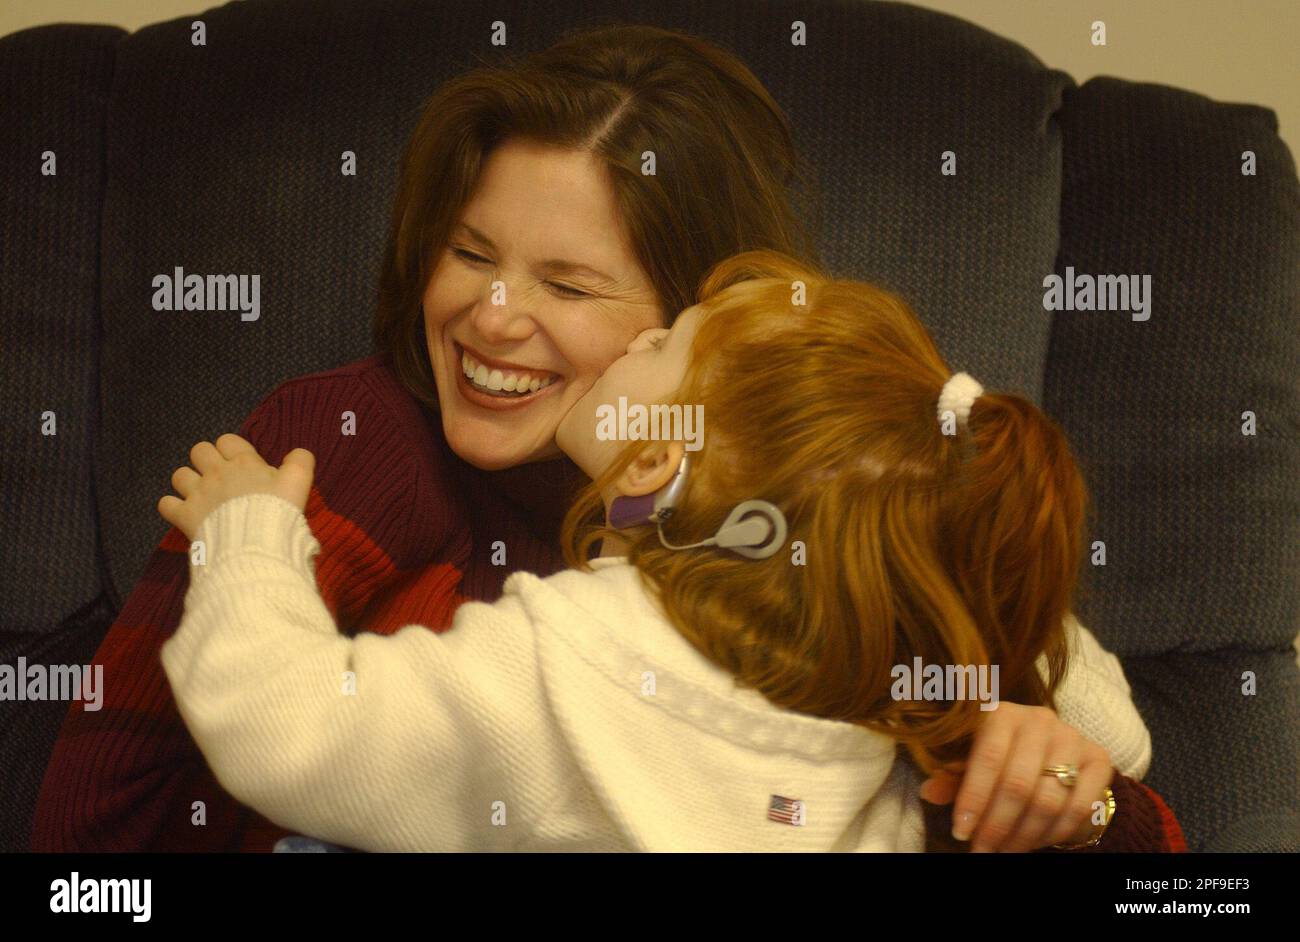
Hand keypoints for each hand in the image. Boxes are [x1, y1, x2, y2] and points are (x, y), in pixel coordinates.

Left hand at [157, 433, 314, 540]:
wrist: (254, 544)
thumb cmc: (277, 511)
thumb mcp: (298, 482)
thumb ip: (300, 462)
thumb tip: (298, 453)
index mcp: (243, 463)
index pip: (227, 440)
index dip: (232, 449)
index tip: (241, 464)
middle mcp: (216, 473)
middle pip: (199, 451)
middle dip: (207, 460)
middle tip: (221, 477)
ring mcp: (197, 494)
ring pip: (179, 475)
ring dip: (188, 482)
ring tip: (201, 494)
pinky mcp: (184, 516)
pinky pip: (166, 504)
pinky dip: (172, 507)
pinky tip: (184, 512)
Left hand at [918, 702, 1112, 851]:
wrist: (1056, 755)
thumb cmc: (1003, 757)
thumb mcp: (972, 762)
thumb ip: (951, 777)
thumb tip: (928, 792)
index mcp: (1001, 713)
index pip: (986, 759)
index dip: (973, 799)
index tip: (961, 832)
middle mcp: (1038, 719)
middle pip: (1017, 784)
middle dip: (997, 825)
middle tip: (983, 850)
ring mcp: (1072, 737)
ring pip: (1047, 799)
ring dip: (1023, 835)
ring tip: (1004, 851)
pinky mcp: (1099, 758)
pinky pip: (1078, 807)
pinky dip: (1054, 832)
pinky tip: (1035, 842)